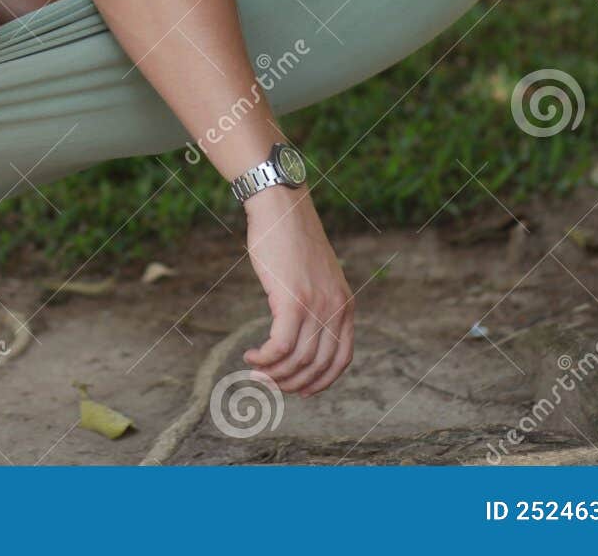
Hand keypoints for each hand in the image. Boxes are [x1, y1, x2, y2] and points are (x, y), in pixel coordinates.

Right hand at [241, 187, 355, 396]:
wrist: (281, 208)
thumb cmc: (291, 239)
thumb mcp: (315, 276)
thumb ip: (317, 302)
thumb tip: (302, 332)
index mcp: (345, 305)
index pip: (341, 359)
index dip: (320, 381)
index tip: (299, 389)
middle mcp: (336, 309)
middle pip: (318, 366)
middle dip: (291, 382)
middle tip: (268, 382)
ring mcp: (316, 305)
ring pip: (299, 361)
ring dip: (274, 373)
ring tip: (255, 369)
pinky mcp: (292, 300)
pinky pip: (280, 346)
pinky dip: (264, 358)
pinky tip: (251, 355)